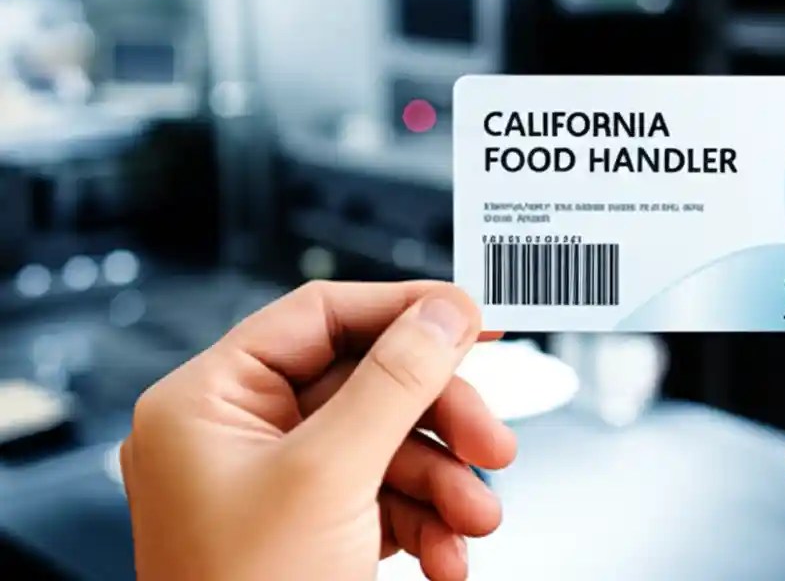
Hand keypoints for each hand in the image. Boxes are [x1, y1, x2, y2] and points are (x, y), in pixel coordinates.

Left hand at [121, 281, 516, 580]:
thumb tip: (444, 312)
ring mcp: (278, 486)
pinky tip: (450, 556)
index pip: (319, 317)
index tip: (473, 317)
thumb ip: (394, 382)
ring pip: (390, 445)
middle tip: (493, 442)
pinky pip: (388, 498)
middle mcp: (240, 435)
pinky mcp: (314, 528)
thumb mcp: (330, 477)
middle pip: (369, 384)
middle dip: (440, 419)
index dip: (403, 311)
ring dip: (446, 483)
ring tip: (477, 520)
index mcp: (208, 402)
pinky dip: (429, 524)